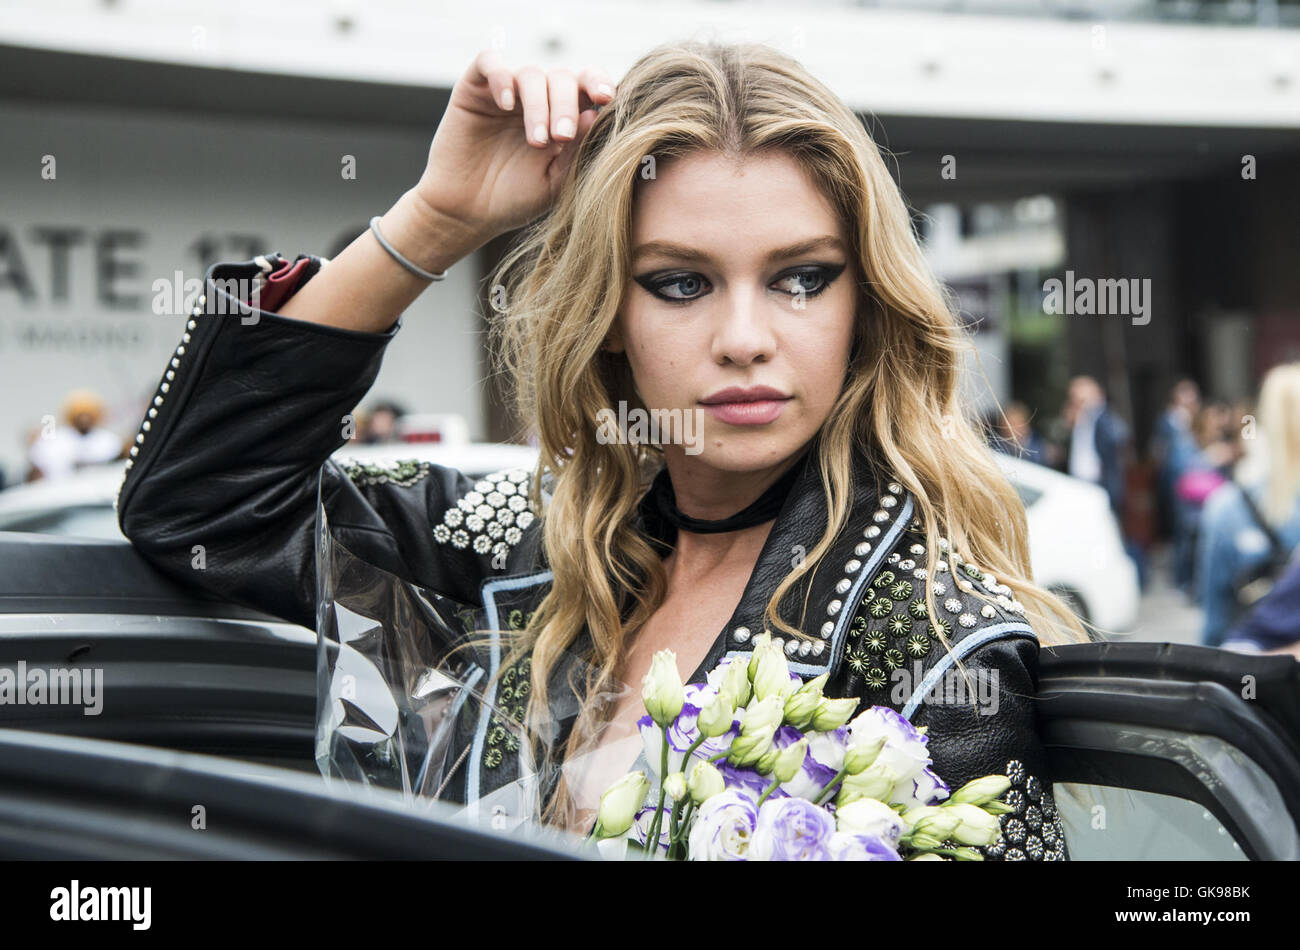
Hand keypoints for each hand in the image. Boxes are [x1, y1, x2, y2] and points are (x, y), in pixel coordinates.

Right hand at [413, 49, 615, 246]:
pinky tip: (508, 105)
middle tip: (561, 137)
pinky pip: (489, 62)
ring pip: (531, 74)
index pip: (587, 85)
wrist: (468, 212)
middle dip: (566, 105)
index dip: (599, 82)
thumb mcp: (555, 181)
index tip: (607, 99)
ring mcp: (506, 92)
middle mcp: (537, 98)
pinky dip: (502, 77)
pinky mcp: (474, 88)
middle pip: (561, 78)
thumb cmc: (515, 199)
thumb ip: (576, 150)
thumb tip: (594, 113)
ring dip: (539, 105)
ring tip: (536, 141)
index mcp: (563, 116)